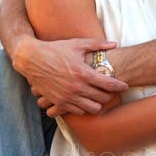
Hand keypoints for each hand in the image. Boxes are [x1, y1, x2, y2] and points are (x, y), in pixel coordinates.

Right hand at [12, 36, 127, 115]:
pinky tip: (85, 99)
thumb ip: (96, 44)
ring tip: (98, 96)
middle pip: (103, 98)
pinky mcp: (59, 102)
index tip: (125, 86)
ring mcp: (68, 97)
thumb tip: (114, 44)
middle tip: (111, 90)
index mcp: (83, 73)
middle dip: (110, 94)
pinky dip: (84, 107)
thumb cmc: (54, 49)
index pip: (109, 84)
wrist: (31, 59)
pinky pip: (79, 111)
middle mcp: (77, 87)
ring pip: (93, 108)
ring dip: (98, 103)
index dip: (120, 86)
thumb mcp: (76, 44)